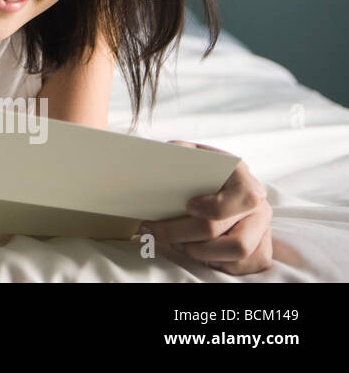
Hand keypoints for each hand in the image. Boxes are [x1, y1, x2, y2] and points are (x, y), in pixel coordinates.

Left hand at [140, 140, 273, 275]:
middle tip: (156, 231)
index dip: (214, 207)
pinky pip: (239, 268)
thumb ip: (180, 151)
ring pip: (236, 255)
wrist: (220, 187)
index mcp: (244, 180)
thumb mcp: (192, 155)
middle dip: (183, 234)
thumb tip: (168, 151)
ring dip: (198, 252)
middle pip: (229, 233)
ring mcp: (262, 232)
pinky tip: (194, 249)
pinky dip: (212, 263)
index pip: (244, 198)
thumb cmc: (202, 173)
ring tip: (176, 242)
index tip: (187, 206)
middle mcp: (259, 208)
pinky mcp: (259, 251)